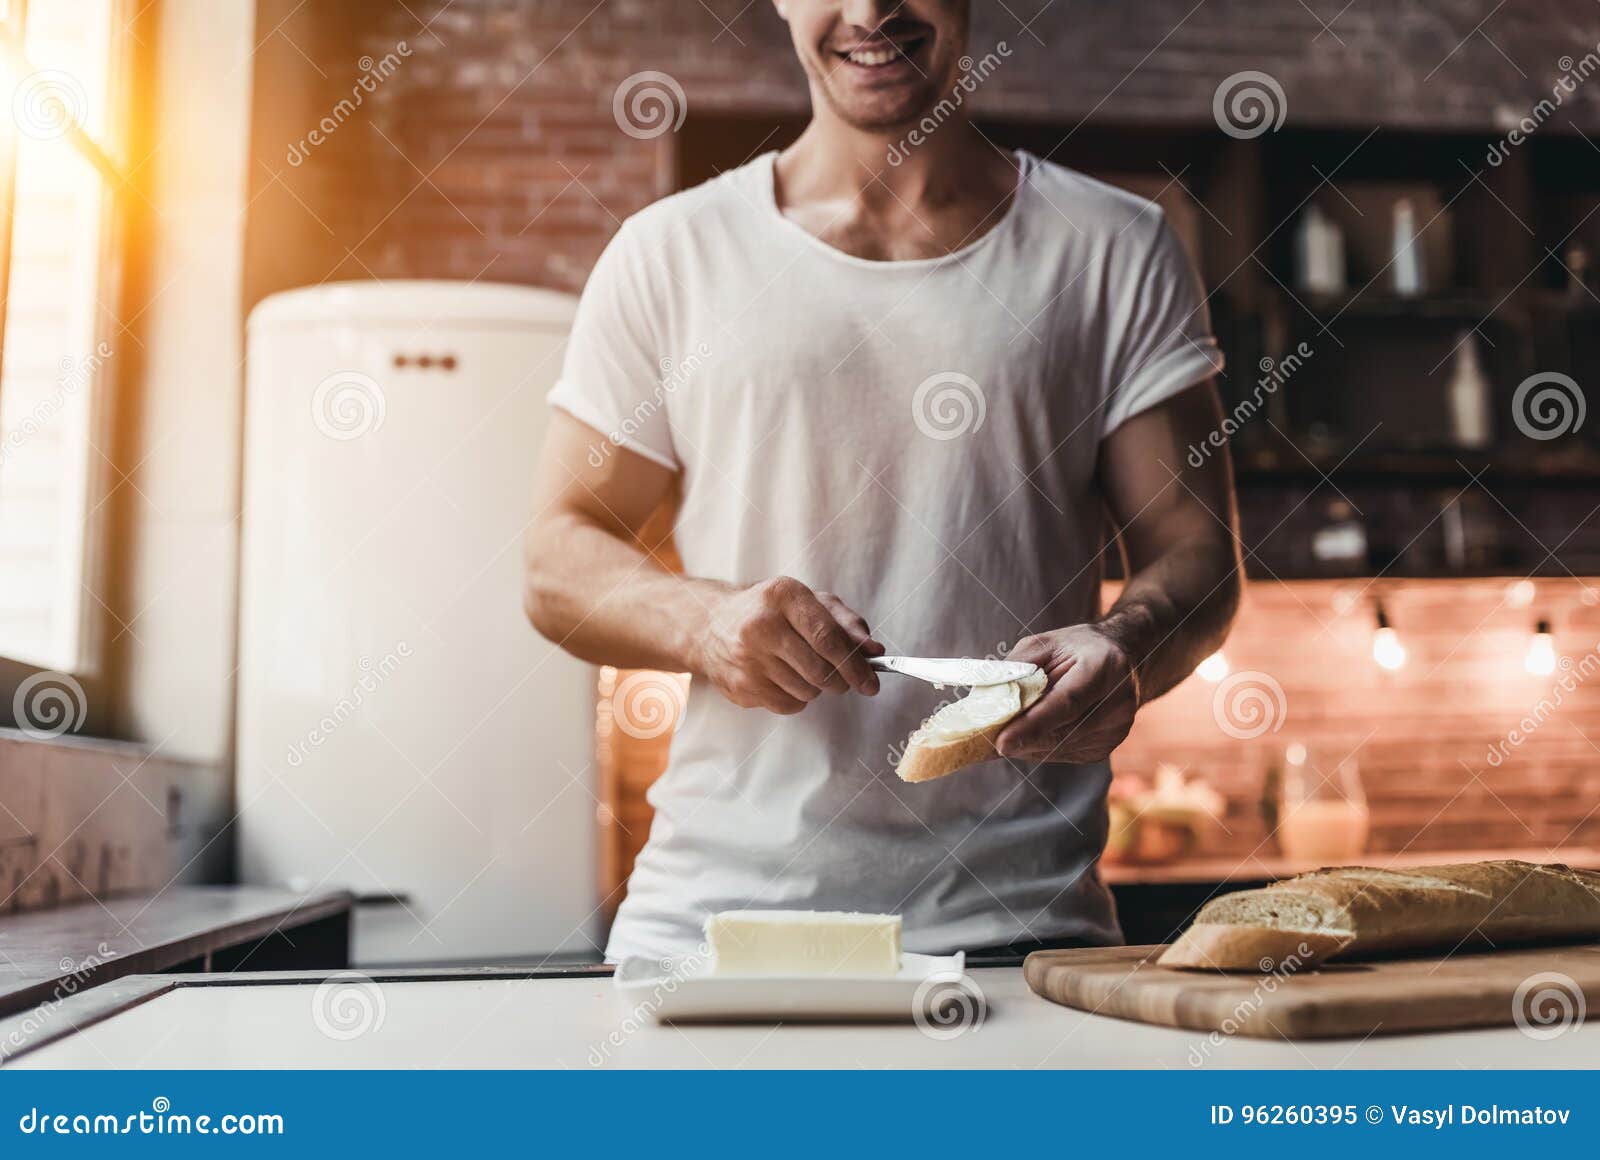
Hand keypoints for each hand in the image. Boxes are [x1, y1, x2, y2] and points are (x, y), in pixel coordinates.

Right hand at [693, 577, 883, 713]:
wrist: (711, 624)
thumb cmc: (771, 611)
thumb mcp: (809, 602)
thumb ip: (846, 623)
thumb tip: (874, 651)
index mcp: (783, 596)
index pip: (827, 638)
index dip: (855, 665)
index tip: (871, 682)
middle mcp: (761, 626)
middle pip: (820, 671)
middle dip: (841, 680)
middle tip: (842, 678)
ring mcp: (747, 659)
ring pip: (807, 691)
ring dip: (817, 687)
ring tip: (803, 668)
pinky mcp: (741, 686)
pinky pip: (788, 705)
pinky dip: (797, 697)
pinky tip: (785, 678)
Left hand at [996, 625, 1140, 762]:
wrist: (1122, 659)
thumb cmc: (1077, 648)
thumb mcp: (1045, 644)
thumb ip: (1018, 669)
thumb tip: (987, 704)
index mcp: (1104, 666)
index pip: (1065, 703)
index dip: (1032, 725)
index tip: (1001, 743)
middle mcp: (1118, 702)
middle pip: (1060, 732)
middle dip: (1019, 738)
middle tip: (984, 742)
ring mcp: (1115, 729)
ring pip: (1057, 748)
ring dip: (1027, 743)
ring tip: (1009, 728)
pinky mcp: (1106, 747)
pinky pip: (1061, 753)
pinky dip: (1040, 745)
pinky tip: (1035, 729)